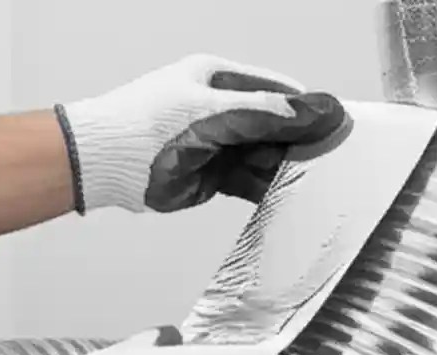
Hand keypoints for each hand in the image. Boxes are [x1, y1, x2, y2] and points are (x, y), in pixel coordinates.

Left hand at [56, 53, 347, 213]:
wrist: (105, 164)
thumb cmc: (144, 125)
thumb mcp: (211, 110)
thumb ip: (261, 112)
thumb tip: (303, 108)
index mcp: (216, 80)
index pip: (274, 89)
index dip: (302, 105)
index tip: (330, 119)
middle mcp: (219, 109)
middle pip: (271, 124)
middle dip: (295, 140)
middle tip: (325, 155)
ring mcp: (216, 143)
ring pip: (262, 154)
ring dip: (282, 166)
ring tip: (309, 177)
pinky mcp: (211, 174)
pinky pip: (247, 180)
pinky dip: (264, 187)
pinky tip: (283, 193)